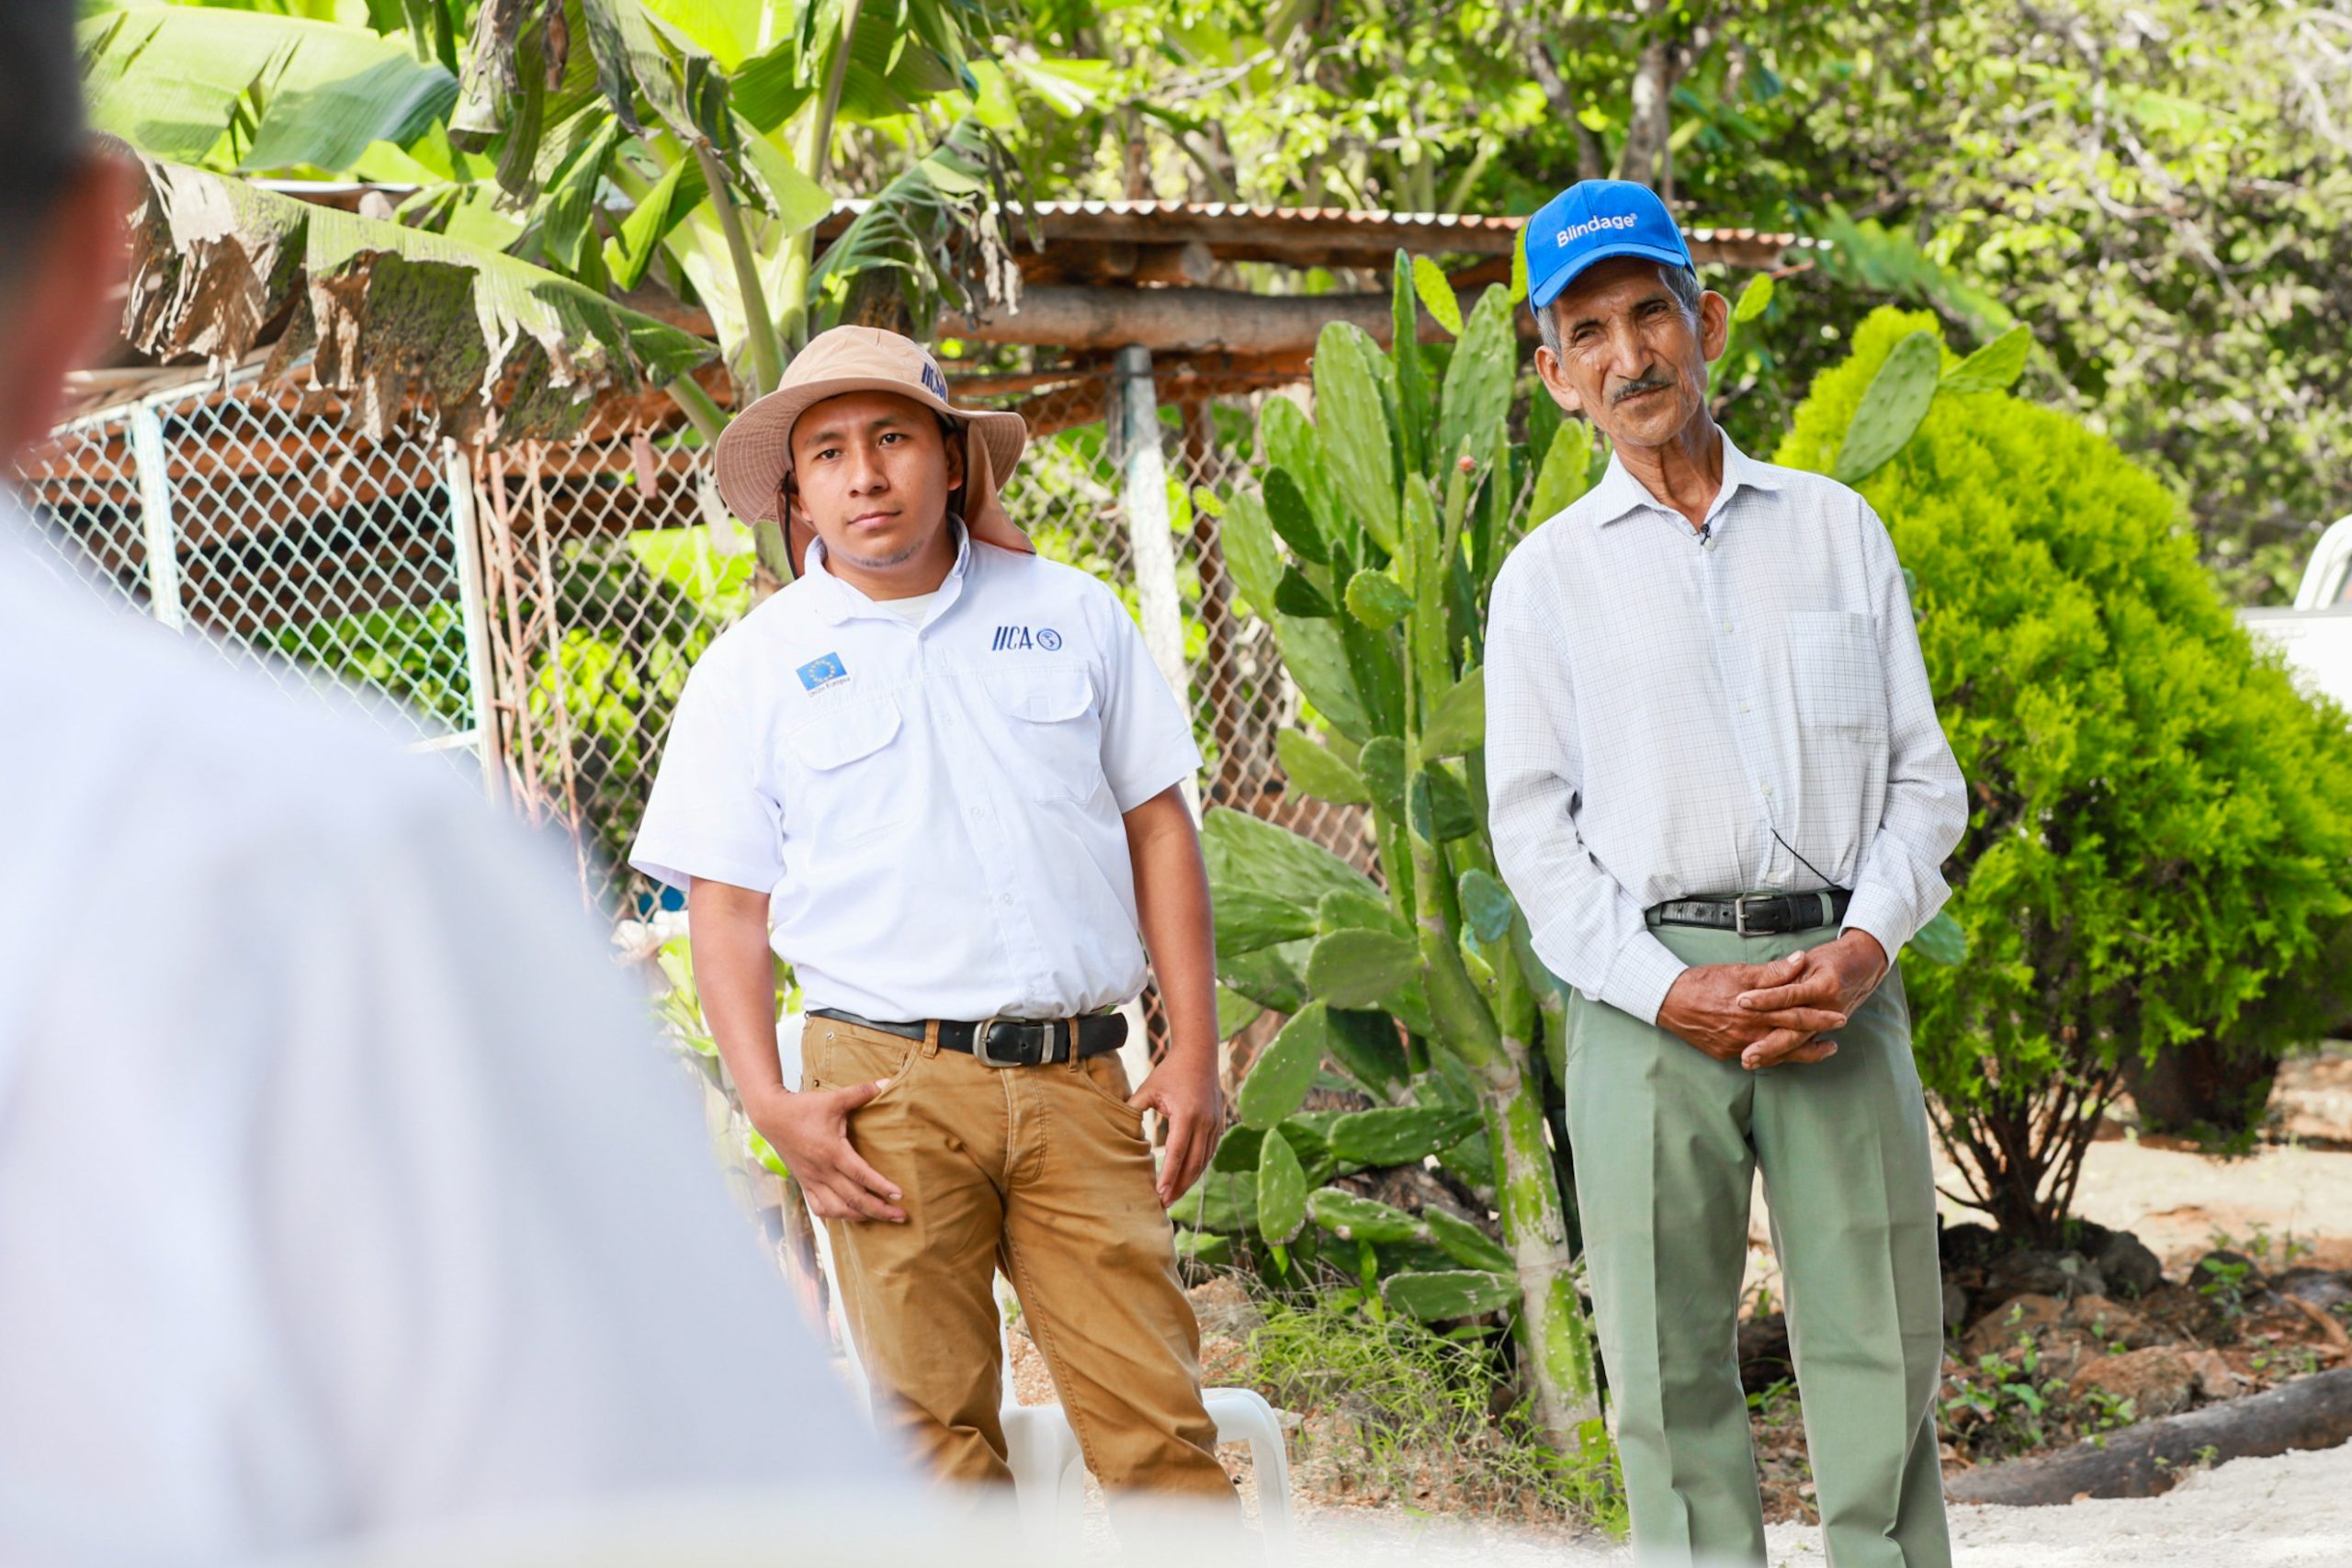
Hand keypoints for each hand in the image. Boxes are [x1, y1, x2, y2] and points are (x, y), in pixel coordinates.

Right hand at [750, 1083, 906, 1222]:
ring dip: (860, 1216)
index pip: (861, 1175)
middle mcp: (822, 1171)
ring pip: (837, 1209)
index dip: (881, 1187)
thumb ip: (861, 1092)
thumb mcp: (834, 1098)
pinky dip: (837, 1216)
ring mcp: (812, 1180)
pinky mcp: (804, 1183)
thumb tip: (886, 1082)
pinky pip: (820, 1208)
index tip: (900, 1195)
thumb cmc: (804, 1107)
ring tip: (880, 1216)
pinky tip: (850, 1216)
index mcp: (832, 1151)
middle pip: (854, 1198)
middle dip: (879, 1210)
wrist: (771, 1116)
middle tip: (901, 1216)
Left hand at [1128, 1043, 1223, 1207]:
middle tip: (1164, 1204)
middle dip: (1179, 1186)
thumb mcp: (1149, 1088)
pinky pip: (1209, 1152)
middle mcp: (1205, 1122)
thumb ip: (1134, 1109)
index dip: (1169, 1175)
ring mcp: (1215, 1124)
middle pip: (1193, 1163)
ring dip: (1189, 1181)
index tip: (1159, 1193)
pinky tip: (1187, 1178)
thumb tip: (1118, 1130)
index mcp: (1187, 1115)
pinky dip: (1198, 1167)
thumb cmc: (1169, 1072)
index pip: (1177, 1153)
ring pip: (1203, 1161)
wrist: (1199, 1054)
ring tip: (1174, 1196)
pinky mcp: (1218, 1124)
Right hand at [1658, 958, 1848, 1066]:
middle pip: (1791, 1037)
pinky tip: (1785, 1052)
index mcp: (1755, 1012)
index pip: (1795, 1014)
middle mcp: (1749, 1033)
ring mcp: (1738, 1046)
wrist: (1668, 1001)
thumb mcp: (1738, 972)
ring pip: (1777, 1053)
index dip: (1819, 1016)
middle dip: (1816, 1037)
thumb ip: (1772, 972)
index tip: (1839, 1015)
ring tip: (1822, 1050)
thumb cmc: (1703, 983)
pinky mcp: (1726, 1053)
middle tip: (1838, 1036)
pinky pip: (1758, 1058)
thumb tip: (1800, 960)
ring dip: (1801, 1052)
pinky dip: (1775, 1056)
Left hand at [1731, 931, 1888, 1069]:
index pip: (1788, 995)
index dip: (1764, 998)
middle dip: (1768, 1044)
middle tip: (1746, 1055)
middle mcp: (1828, 1008)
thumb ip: (1786, 972)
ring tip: (1751, 1063)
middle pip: (1794, 1029)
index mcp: (1823, 986)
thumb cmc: (1836, 957)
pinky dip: (1786, 1053)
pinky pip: (1805, 1044)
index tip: (1741, 1001)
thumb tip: (1760, 982)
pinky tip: (1768, 1060)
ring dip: (1774, 1053)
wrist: (1868, 963)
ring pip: (1798, 1042)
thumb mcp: (1811, 959)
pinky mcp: (1826, 1026)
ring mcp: (1828, 1021)